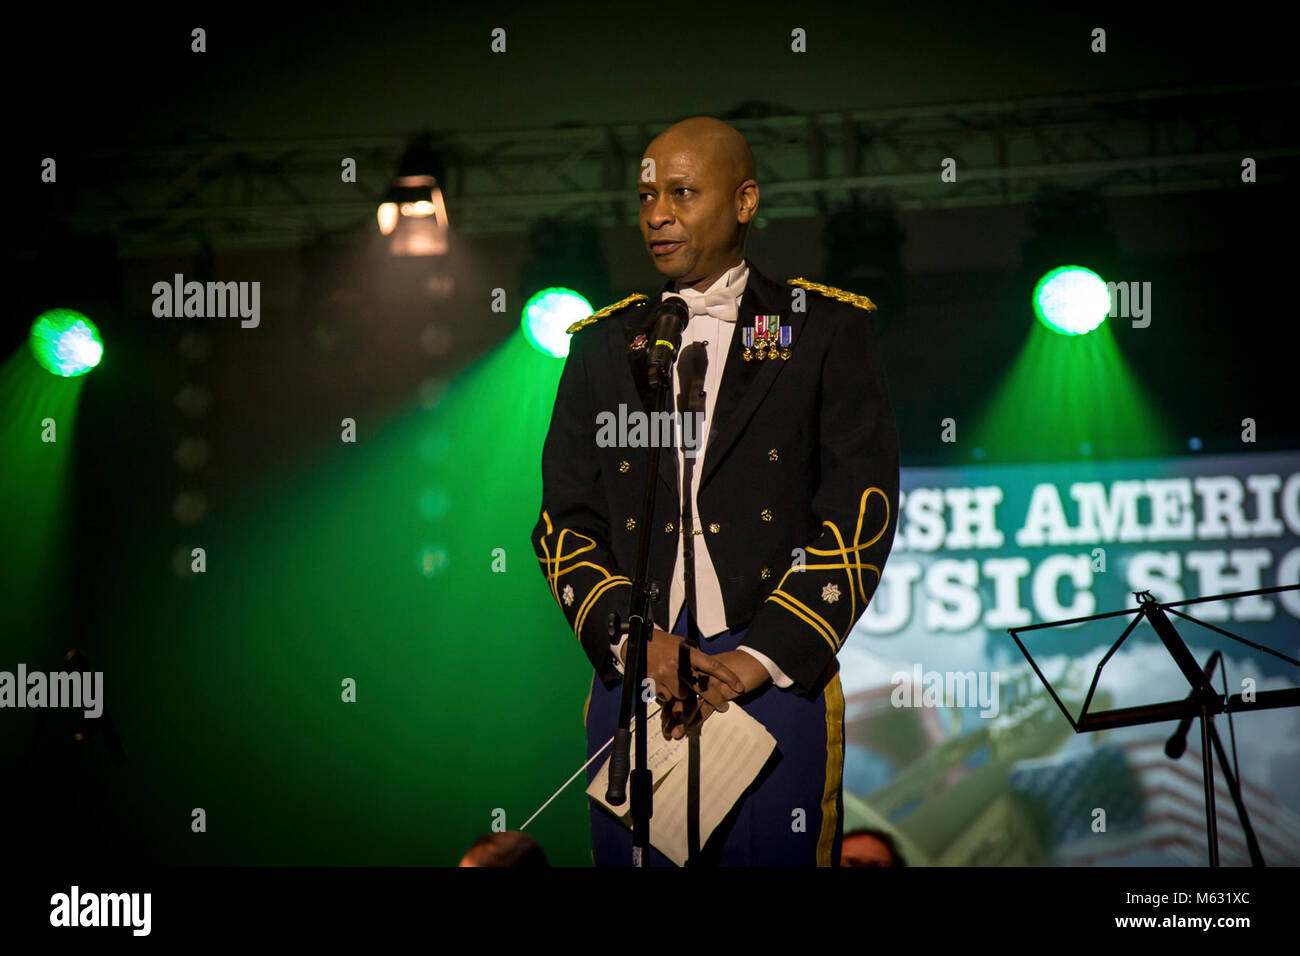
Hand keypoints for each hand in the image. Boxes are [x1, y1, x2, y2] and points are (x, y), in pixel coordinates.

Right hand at [622, 629, 744, 738]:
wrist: (635, 642)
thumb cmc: (661, 642)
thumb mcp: (680, 642)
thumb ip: (694, 654)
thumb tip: (708, 667)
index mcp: (686, 652)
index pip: (712, 666)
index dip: (727, 677)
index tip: (739, 687)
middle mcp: (677, 664)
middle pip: (702, 687)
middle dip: (715, 699)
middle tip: (724, 706)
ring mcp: (665, 675)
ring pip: (684, 696)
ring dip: (683, 694)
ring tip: (677, 684)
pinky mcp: (654, 684)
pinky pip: (667, 697)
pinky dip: (668, 695)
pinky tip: (663, 685)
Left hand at [660, 649, 771, 740]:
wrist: (754, 659)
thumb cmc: (734, 665)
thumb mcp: (713, 670)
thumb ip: (700, 678)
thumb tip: (686, 695)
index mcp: (694, 666)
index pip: (675, 685)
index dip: (667, 703)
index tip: (663, 718)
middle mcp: (698, 672)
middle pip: (679, 696)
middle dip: (671, 715)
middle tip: (666, 730)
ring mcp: (708, 681)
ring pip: (689, 703)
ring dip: (682, 721)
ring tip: (676, 734)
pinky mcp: (721, 690)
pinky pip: (706, 707)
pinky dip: (698, 718)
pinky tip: (692, 727)